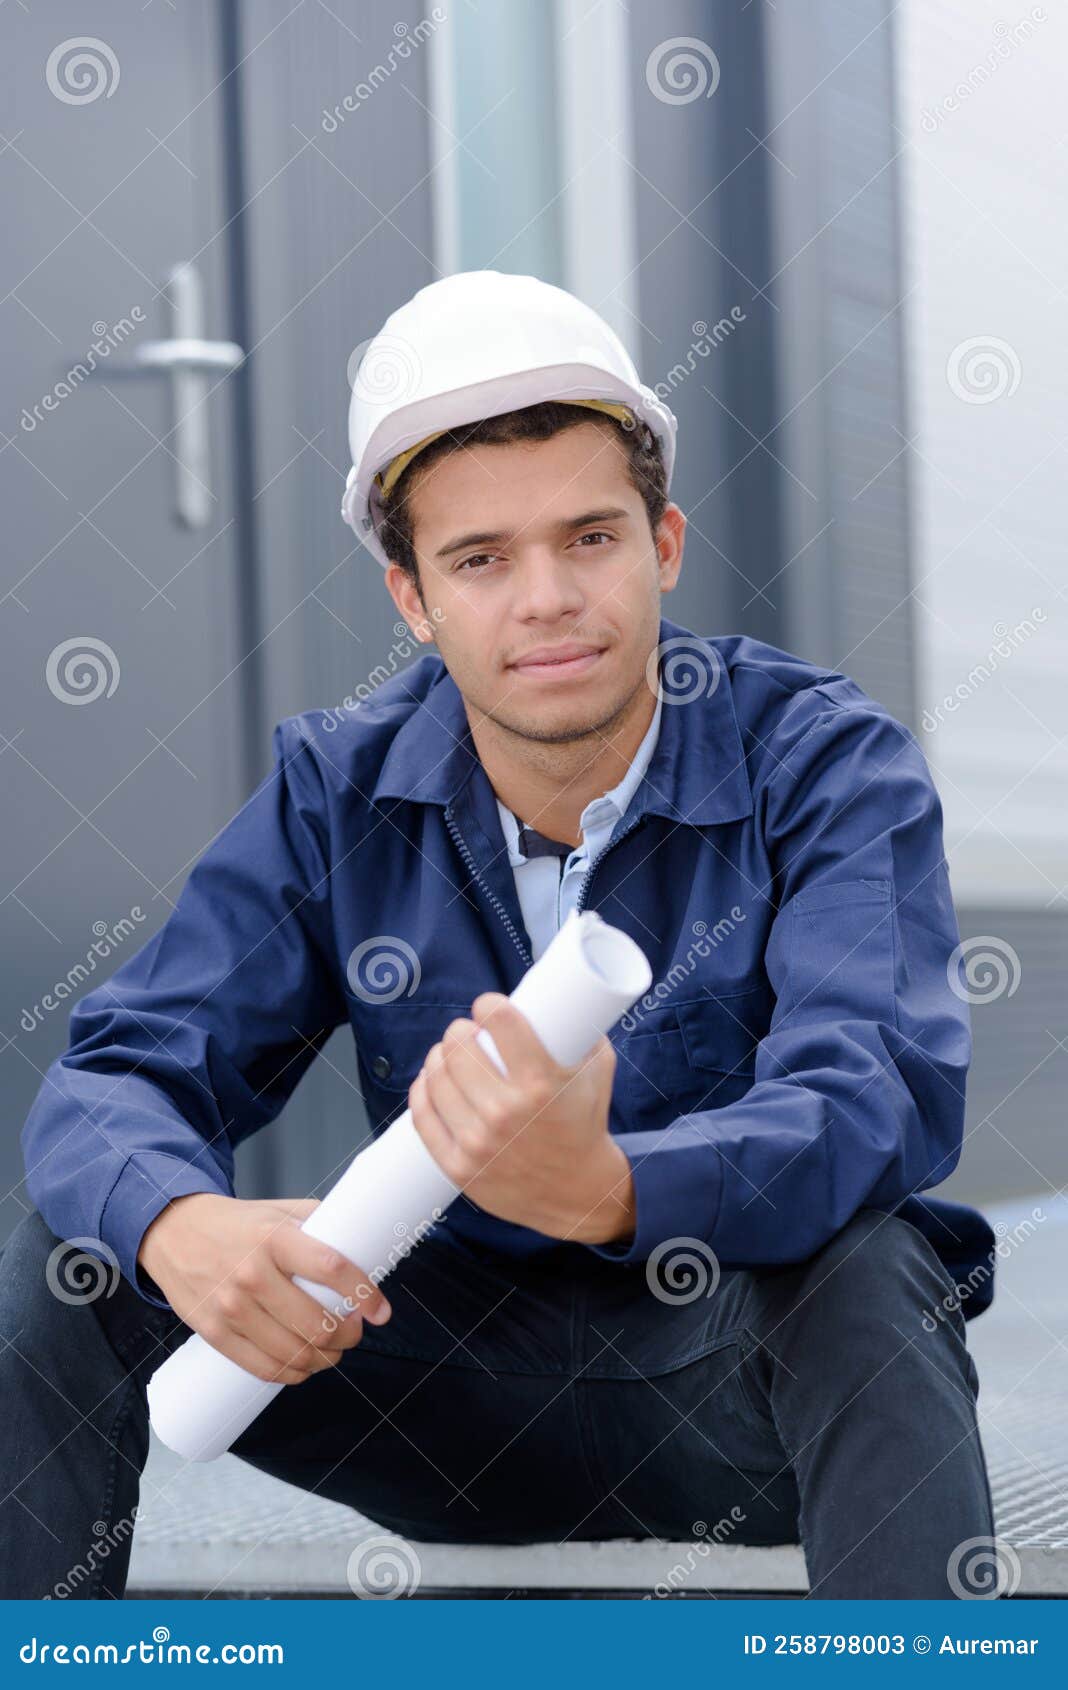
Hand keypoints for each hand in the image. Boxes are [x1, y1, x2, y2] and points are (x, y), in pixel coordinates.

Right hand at [137, 1192, 391, 1383]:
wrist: (172, 1231)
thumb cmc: (236, 1222)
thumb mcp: (278, 1210)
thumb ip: (319, 1224)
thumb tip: (364, 1243)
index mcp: (274, 1238)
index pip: (330, 1268)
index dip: (364, 1294)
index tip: (381, 1311)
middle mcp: (252, 1274)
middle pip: (315, 1323)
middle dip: (347, 1336)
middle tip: (354, 1332)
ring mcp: (231, 1307)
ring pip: (292, 1353)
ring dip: (324, 1359)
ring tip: (332, 1351)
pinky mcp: (213, 1332)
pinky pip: (262, 1367)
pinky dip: (292, 1374)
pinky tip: (304, 1366)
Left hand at [408, 992, 634, 1244]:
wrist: (580, 1193)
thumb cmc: (586, 1124)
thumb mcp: (597, 1070)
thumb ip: (584, 1031)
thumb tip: (566, 992)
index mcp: (540, 1084)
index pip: (499, 1022)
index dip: (488, 1006)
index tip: (488, 1007)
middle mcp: (505, 1112)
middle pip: (459, 1047)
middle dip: (460, 1031)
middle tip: (467, 1032)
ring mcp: (478, 1142)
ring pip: (436, 1078)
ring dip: (438, 1056)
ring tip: (448, 1053)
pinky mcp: (459, 1167)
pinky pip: (423, 1117)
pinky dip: (422, 1091)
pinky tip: (428, 1080)